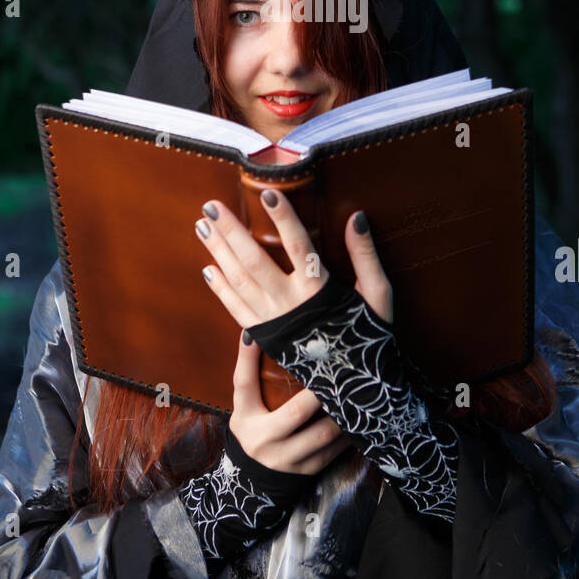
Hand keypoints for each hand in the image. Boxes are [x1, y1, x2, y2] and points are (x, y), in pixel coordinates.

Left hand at [195, 188, 392, 326]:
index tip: (266, 193)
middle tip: (210, 205)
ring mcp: (273, 321)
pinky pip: (236, 310)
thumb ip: (365, 255)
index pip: (299, 246)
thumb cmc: (369, 335)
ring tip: (201, 226)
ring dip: (218, 252)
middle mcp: (291, 304)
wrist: (356, 386)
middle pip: (255, 261)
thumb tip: (356, 217)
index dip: (283, 219)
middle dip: (231, 232)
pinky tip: (208, 268)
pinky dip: (221, 288)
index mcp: (320, 291)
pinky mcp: (264, 336)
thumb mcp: (377, 295)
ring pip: (240, 281)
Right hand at [228, 331, 352, 475]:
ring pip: (321, 435)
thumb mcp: (245, 406)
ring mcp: (286, 460)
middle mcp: (263, 442)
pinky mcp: (305, 471)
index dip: (248, 359)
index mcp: (245, 419)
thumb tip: (251, 333)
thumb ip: (249, 374)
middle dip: (320, 393)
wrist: (253, 477)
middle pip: (295, 413)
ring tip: (353, 393)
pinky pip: (332, 451)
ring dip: (340, 414)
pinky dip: (345, 435)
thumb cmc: (253, 428)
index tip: (255, 335)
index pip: (244, 385)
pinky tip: (354, 418)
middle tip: (339, 371)